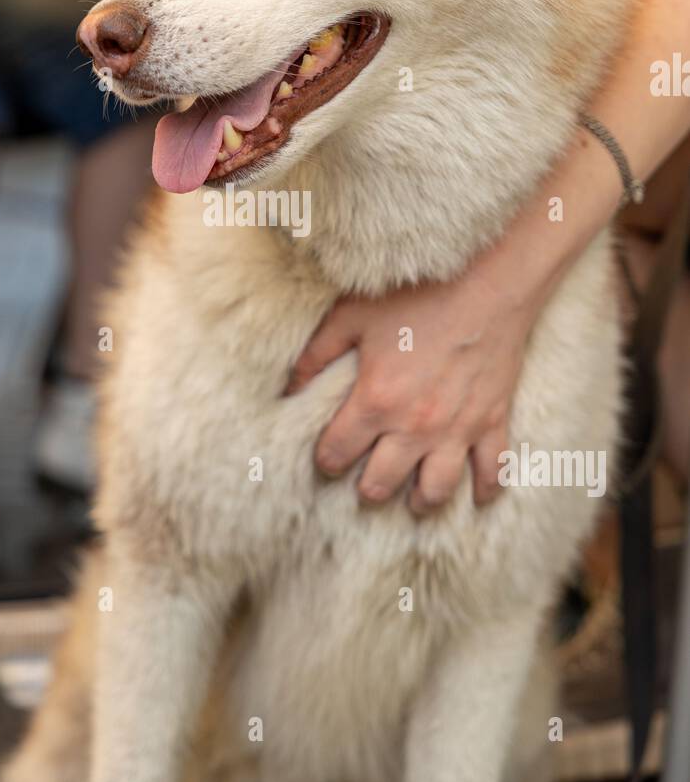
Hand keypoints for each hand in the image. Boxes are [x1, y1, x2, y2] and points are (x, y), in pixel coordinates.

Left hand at [286, 265, 539, 515]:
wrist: (488, 280)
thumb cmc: (417, 293)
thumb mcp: (352, 315)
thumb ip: (316, 355)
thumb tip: (287, 387)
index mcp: (375, 401)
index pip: (338, 453)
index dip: (327, 461)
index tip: (328, 458)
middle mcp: (414, 426)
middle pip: (381, 484)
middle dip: (368, 488)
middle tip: (366, 482)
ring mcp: (457, 429)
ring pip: (435, 491)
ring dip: (420, 501)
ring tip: (414, 500)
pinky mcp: (493, 421)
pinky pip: (493, 471)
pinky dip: (486, 488)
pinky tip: (478, 497)